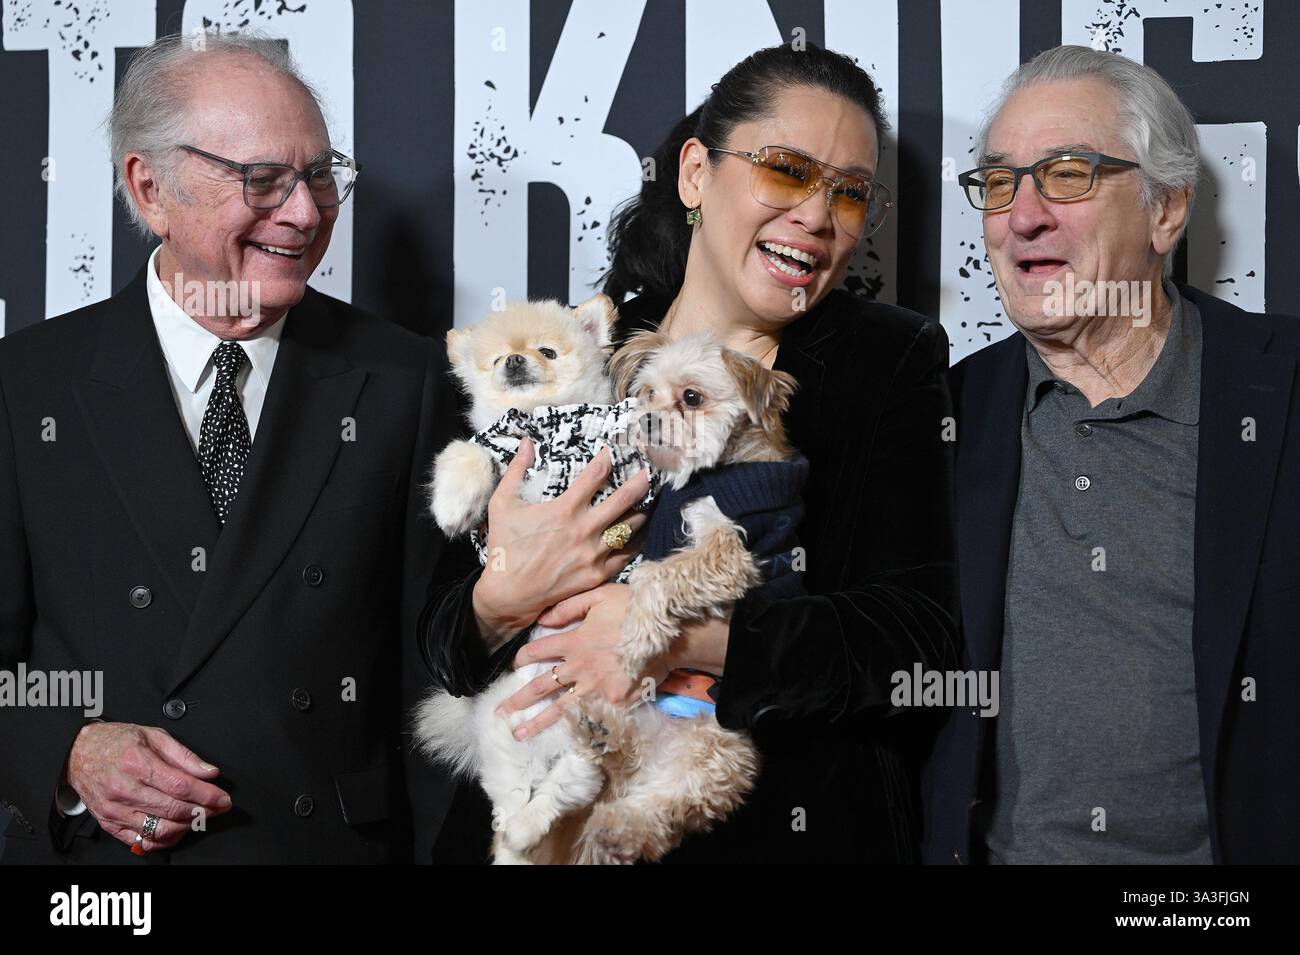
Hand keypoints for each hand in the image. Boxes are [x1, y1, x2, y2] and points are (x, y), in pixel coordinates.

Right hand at [65, 722, 231, 852]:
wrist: (77, 753)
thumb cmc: (116, 742)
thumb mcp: (153, 736)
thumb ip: (184, 756)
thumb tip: (209, 772)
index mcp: (137, 763)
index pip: (180, 786)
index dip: (207, 795)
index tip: (223, 799)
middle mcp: (124, 789)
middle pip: (173, 809)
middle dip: (202, 811)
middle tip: (217, 808)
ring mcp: (114, 810)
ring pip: (159, 829)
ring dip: (186, 826)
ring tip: (198, 817)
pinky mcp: (109, 823)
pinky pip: (141, 840)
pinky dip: (163, 839)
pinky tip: (176, 828)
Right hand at [471, 438, 649, 644]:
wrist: (510, 593)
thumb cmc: (505, 546)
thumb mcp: (503, 503)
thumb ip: (516, 470)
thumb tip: (527, 442)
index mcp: (565, 509)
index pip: (595, 475)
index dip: (606, 459)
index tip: (613, 451)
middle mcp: (585, 530)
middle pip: (624, 499)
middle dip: (640, 482)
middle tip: (648, 472)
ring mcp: (594, 554)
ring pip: (631, 528)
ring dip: (642, 512)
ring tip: (650, 502)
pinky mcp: (597, 574)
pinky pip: (626, 555)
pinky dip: (636, 542)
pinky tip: (640, 534)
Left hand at [496, 583, 671, 739]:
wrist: (669, 634)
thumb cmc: (635, 611)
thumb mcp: (601, 595)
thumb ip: (570, 606)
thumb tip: (542, 619)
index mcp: (574, 642)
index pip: (538, 651)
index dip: (523, 658)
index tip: (514, 665)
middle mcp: (579, 668)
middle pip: (541, 686)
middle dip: (517, 700)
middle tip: (499, 713)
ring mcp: (595, 688)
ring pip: (559, 709)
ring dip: (537, 722)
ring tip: (518, 734)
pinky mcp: (613, 703)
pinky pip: (590, 716)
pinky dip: (574, 728)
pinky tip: (561, 739)